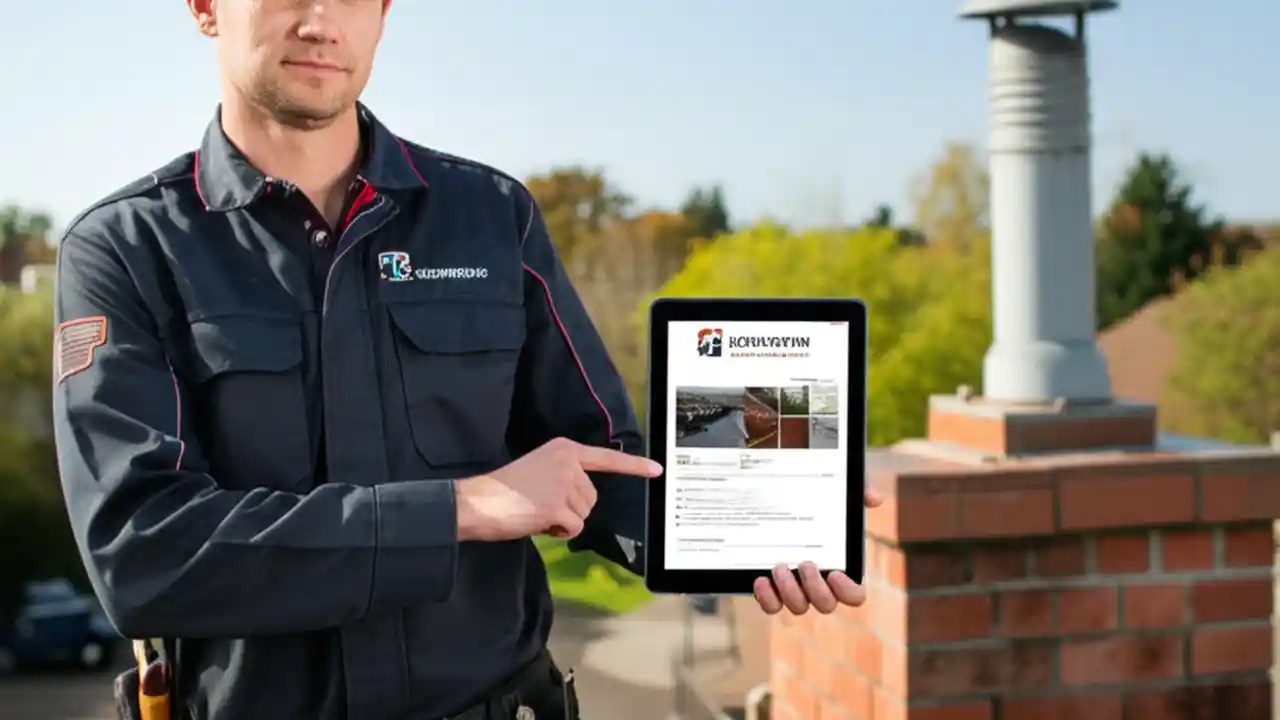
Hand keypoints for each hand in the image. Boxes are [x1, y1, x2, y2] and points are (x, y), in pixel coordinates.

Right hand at [455, 437, 661, 541]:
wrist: (477, 501)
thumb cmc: (505, 491)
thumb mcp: (540, 471)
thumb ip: (564, 478)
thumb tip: (582, 502)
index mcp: (564, 449)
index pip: (606, 459)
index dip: (634, 467)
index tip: (657, 470)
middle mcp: (568, 462)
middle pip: (592, 498)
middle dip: (570, 509)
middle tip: (539, 505)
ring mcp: (564, 483)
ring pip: (583, 515)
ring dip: (563, 521)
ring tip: (535, 511)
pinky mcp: (558, 506)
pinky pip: (574, 529)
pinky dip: (558, 533)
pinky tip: (536, 522)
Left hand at [752, 483, 884, 614]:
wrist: (772, 490)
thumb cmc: (811, 494)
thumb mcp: (835, 488)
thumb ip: (858, 490)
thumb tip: (874, 498)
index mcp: (839, 565)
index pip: (854, 594)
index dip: (848, 591)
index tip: (835, 573)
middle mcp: (818, 581)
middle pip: (826, 605)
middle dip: (815, 588)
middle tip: (804, 563)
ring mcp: (794, 586)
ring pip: (799, 607)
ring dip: (790, 591)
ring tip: (778, 566)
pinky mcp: (770, 586)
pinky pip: (772, 606)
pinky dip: (767, 599)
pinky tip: (761, 579)